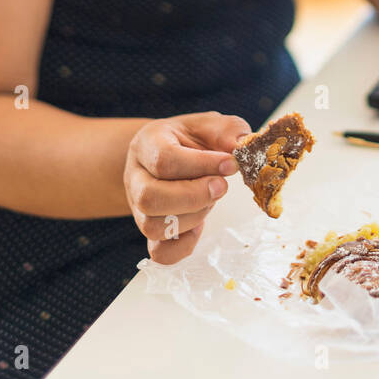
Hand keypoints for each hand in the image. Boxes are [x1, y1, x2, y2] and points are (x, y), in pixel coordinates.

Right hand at [124, 110, 251, 264]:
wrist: (168, 155)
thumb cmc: (190, 140)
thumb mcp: (208, 125)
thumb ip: (228, 131)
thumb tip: (241, 145)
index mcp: (147, 144)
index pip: (164, 159)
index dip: (200, 165)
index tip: (230, 164)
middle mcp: (136, 177)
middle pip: (149, 198)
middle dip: (194, 196)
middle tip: (222, 186)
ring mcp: (138, 208)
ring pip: (153, 226)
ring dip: (192, 217)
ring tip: (211, 200)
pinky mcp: (150, 231)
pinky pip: (159, 253)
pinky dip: (184, 246)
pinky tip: (200, 226)